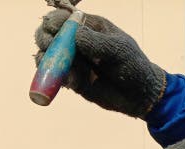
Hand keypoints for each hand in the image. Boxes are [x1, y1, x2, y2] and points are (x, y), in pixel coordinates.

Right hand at [35, 9, 166, 117]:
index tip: (53, 29)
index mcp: (89, 26)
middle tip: (50, 46)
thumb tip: (75, 35)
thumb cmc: (134, 66)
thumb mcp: (119, 50)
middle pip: (49, 33)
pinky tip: (69, 82)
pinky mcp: (71, 79)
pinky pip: (54, 76)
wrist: (139, 96)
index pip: (64, 17)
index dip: (55, 21)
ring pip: (48, 54)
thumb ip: (97, 42)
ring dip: (47, 59)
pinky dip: (55, 77)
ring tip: (57, 66)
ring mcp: (73, 61)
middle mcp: (77, 42)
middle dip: (45, 38)